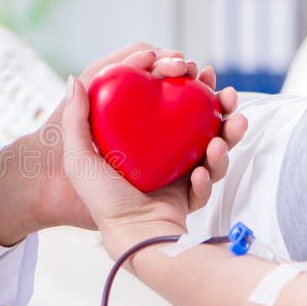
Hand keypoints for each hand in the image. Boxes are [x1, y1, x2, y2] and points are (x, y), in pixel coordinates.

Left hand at [61, 71, 245, 258]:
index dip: (177, 80)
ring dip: (226, 132)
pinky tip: (198, 176)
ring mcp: (178, 170)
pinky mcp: (191, 191)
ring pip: (212, 143)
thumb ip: (75, 118)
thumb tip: (75, 79)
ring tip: (231, 126)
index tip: (187, 67)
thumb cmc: (102, 199)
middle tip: (225, 93)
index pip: (161, 99)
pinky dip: (208, 173)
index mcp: (136, 137)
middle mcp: (159, 150)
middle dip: (216, 102)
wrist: (130, 238)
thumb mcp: (79, 157)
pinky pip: (208, 177)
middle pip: (195, 117)